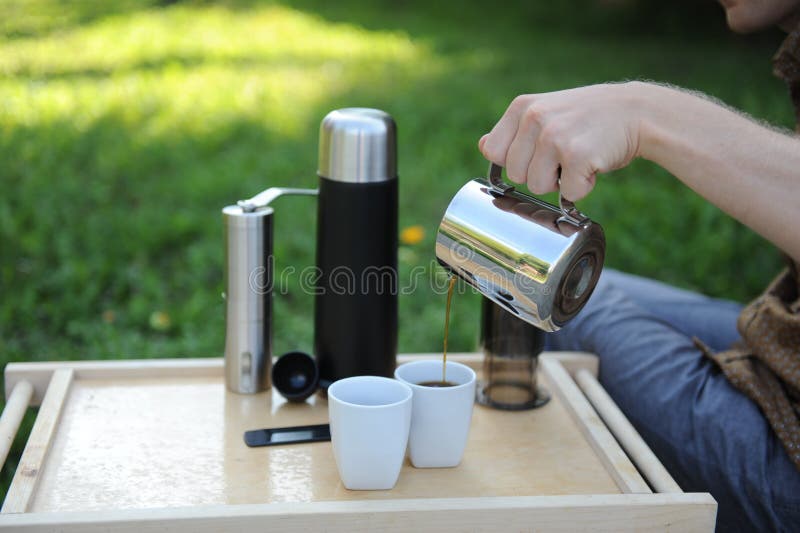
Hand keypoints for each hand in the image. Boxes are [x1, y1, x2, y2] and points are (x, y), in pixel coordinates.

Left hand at [479, 82, 643, 200]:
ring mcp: (554, 136)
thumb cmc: (587, 118)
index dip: (516, 161)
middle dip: (539, 173)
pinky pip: (568, 192)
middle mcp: (534, 119)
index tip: (537, 153)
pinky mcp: (577, 155)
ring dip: (560, 182)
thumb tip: (483, 147)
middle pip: (515, 174)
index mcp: (521, 107)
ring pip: (537, 187)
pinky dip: (583, 187)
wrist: (636, 111)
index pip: (493, 153)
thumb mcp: (546, 111)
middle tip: (564, 154)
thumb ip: (514, 131)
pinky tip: (593, 164)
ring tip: (578, 158)